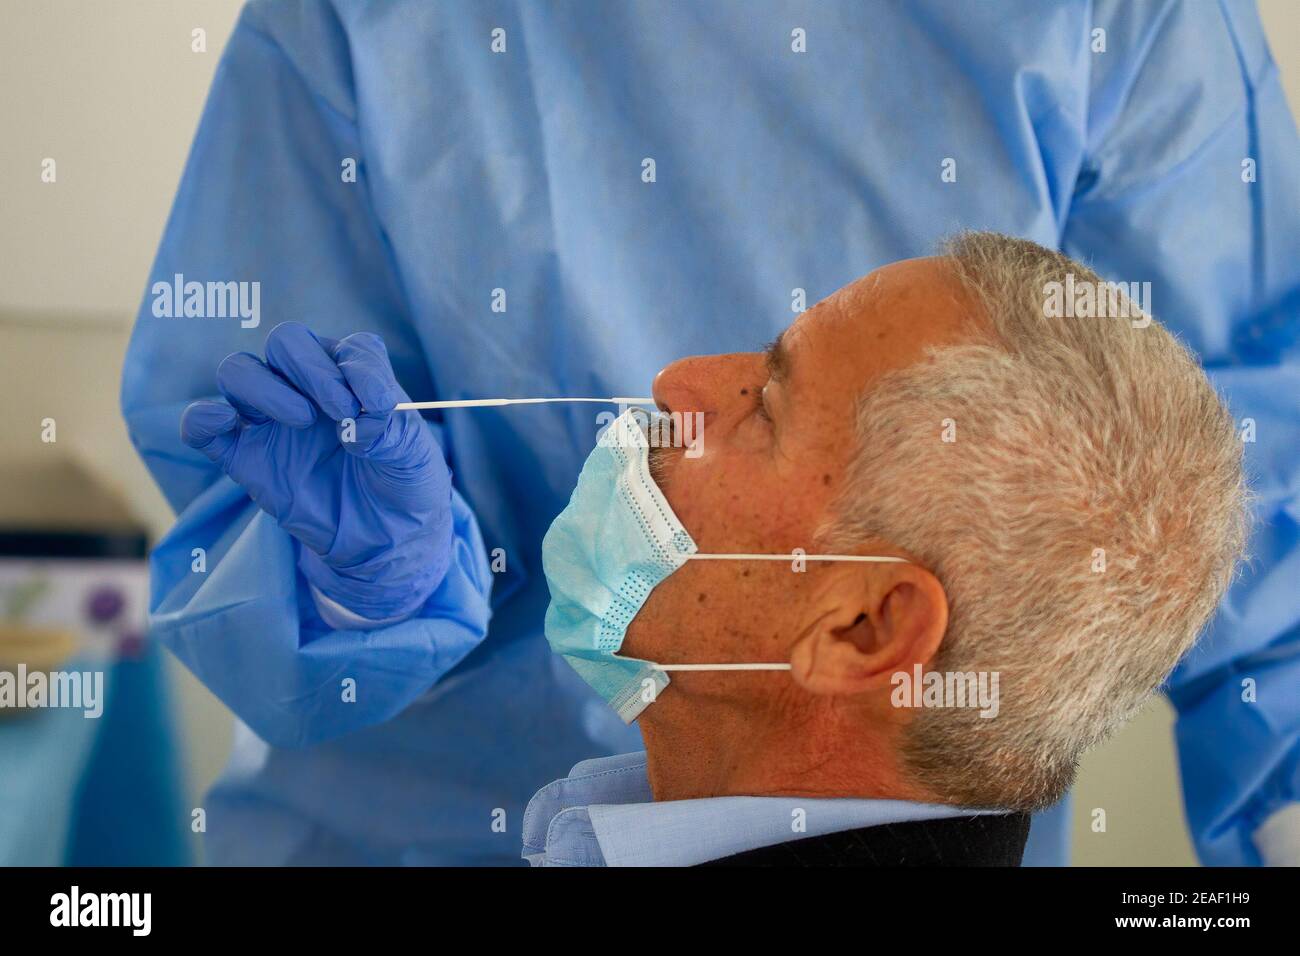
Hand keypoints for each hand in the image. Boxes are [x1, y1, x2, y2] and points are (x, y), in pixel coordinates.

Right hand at [181, 321, 452, 620]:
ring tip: (302, 421)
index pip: (347, 348)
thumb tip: (357, 415)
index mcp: (354, 379)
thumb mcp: (415, 458)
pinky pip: (201, 425)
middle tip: (339, 412)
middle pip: (285, 342)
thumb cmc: (403, 489)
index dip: (357, 368)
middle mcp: (308, 388)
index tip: (375, 404)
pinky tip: (226, 422)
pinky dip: (203, 416)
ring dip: (265, 387)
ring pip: (239, 371)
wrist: (382, 544)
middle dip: (310, 368)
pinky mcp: (244, 456)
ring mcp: (271, 420)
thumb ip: (391, 427)